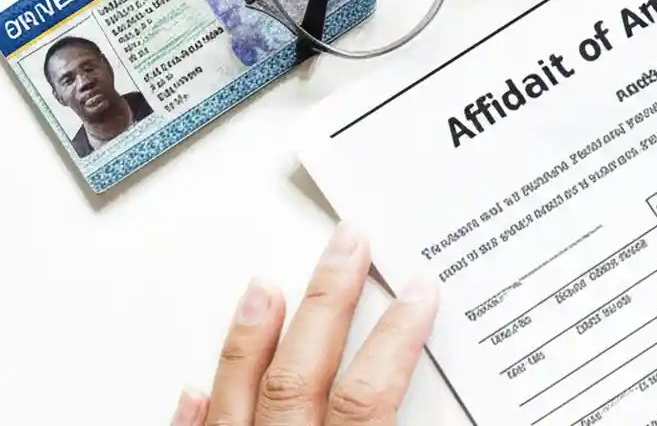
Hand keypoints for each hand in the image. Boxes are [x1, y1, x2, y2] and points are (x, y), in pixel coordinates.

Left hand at [171, 223, 438, 425]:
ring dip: (253, 339)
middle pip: (300, 374)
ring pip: (238, 396)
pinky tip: (195, 388)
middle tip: (347, 246)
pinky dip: (195, 414)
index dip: (396, 339)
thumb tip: (460, 415)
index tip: (417, 294)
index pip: (368, 395)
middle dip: (328, 300)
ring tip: (263, 288)